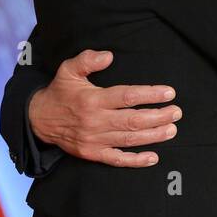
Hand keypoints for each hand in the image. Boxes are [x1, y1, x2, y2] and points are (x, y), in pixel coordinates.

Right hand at [28, 49, 182, 166]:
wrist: (39, 120)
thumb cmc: (60, 92)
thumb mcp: (68, 70)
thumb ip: (88, 60)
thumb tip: (109, 56)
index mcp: (92, 100)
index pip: (127, 97)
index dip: (150, 95)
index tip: (169, 93)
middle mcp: (95, 121)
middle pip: (133, 120)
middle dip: (158, 117)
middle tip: (177, 112)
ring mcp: (94, 140)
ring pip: (129, 140)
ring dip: (153, 136)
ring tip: (172, 130)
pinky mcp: (92, 154)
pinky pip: (117, 159)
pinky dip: (135, 160)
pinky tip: (153, 157)